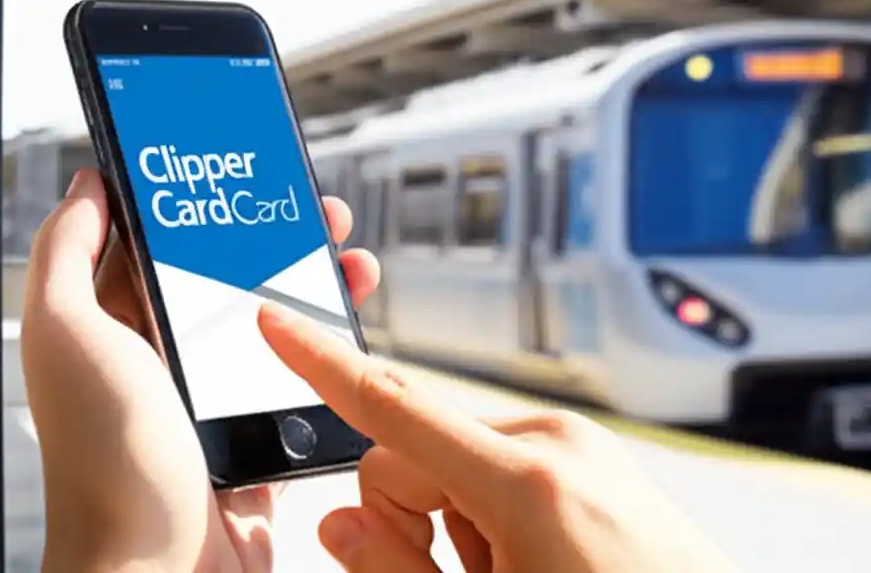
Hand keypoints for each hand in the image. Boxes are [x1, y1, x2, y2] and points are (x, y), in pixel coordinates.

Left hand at [20, 168, 379, 571]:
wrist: (162, 572)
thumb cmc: (108, 463)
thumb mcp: (68, 335)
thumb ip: (66, 254)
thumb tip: (86, 186)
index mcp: (113, 332)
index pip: (158, 248)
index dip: (200, 208)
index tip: (240, 175)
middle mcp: (160, 365)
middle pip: (226, 282)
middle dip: (273, 243)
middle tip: (314, 216)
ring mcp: (210, 406)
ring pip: (271, 329)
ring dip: (313, 293)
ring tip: (350, 268)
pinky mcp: (255, 444)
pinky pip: (299, 387)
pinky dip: (329, 359)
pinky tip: (350, 339)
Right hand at [257, 307, 736, 572]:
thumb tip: (337, 526)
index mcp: (526, 482)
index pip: (392, 405)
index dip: (320, 362)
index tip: (275, 321)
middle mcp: (555, 444)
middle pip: (414, 446)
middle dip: (407, 516)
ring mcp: (582, 448)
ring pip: (456, 460)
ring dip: (454, 523)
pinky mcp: (595, 461)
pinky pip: (504, 466)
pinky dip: (491, 512)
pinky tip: (531, 564)